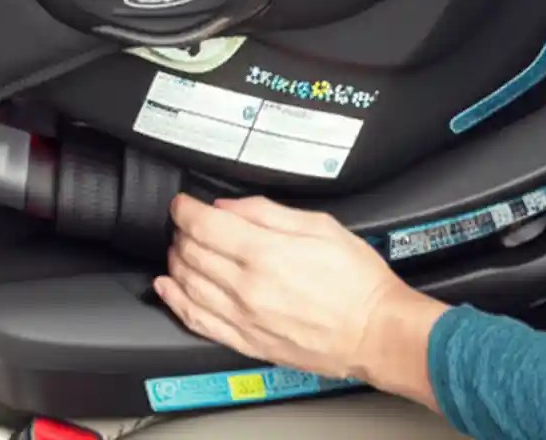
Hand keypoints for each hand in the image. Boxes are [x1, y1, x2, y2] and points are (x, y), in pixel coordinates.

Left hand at [154, 194, 448, 407]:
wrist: (376, 332)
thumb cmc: (358, 282)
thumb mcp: (321, 226)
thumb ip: (268, 212)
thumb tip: (230, 207)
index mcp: (265, 253)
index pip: (203, 225)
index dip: (185, 210)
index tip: (183, 204)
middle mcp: (247, 287)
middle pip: (191, 253)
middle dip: (181, 232)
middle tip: (186, 223)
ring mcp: (244, 318)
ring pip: (188, 285)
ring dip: (176, 262)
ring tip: (179, 249)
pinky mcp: (246, 342)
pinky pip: (197, 321)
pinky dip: (176, 302)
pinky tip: (169, 289)